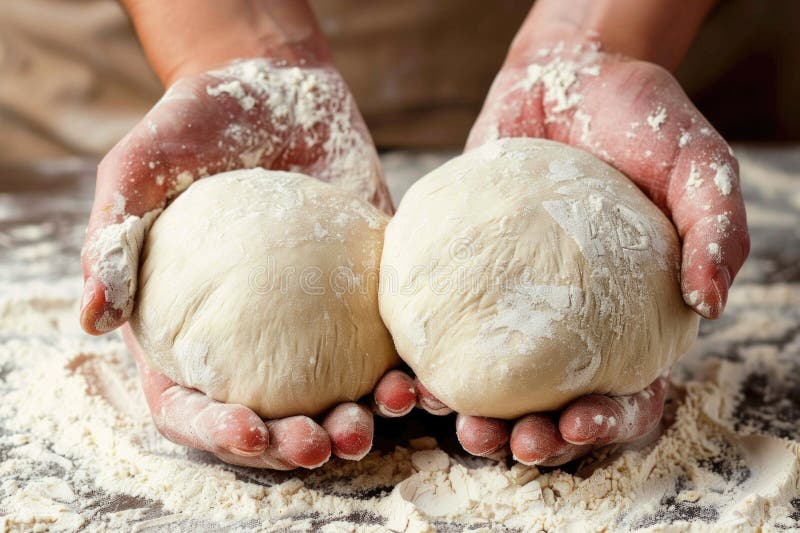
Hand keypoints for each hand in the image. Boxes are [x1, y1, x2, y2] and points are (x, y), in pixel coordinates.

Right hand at [80, 57, 390, 467]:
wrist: (268, 83)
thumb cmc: (191, 125)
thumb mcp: (138, 168)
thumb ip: (112, 235)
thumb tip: (92, 314)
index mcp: (188, 326)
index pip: (192, 403)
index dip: (216, 430)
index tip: (250, 430)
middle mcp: (253, 334)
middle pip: (271, 414)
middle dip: (300, 442)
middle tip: (329, 440)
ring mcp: (314, 315)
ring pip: (336, 388)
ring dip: (364, 415)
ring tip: (387, 410)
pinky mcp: (362, 286)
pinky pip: (387, 333)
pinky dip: (407, 360)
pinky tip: (424, 369)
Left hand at [379, 37, 749, 465]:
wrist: (569, 75)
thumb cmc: (645, 123)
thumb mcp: (698, 166)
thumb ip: (715, 228)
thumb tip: (709, 301)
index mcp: (630, 317)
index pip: (624, 392)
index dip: (604, 423)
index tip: (576, 423)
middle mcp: (568, 320)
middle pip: (549, 402)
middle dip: (527, 437)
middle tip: (505, 442)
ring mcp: (512, 299)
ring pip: (488, 377)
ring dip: (465, 411)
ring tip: (442, 413)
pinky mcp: (466, 268)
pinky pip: (442, 318)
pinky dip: (422, 351)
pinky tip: (405, 367)